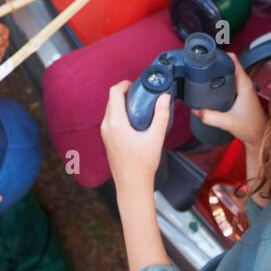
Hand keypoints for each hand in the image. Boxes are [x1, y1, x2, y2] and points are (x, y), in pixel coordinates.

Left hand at [100, 80, 169, 195]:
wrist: (131, 185)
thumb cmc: (142, 164)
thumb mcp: (155, 138)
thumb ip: (161, 116)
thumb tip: (165, 97)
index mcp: (115, 123)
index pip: (114, 93)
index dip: (124, 84)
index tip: (137, 85)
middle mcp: (106, 126)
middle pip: (112, 100)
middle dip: (125, 93)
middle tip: (142, 94)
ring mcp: (105, 133)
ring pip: (110, 109)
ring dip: (122, 103)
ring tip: (140, 106)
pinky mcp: (107, 139)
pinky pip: (111, 119)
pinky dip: (120, 113)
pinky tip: (135, 120)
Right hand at [192, 56, 266, 147]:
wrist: (259, 138)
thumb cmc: (250, 128)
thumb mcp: (228, 122)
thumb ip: (210, 116)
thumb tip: (195, 110)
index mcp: (244, 84)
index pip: (234, 61)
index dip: (221, 55)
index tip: (208, 54)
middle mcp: (244, 83)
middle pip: (229, 65)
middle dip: (216, 62)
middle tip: (200, 63)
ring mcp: (243, 89)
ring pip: (228, 73)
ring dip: (217, 70)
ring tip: (202, 70)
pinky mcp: (240, 94)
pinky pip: (228, 81)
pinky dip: (219, 79)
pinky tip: (210, 84)